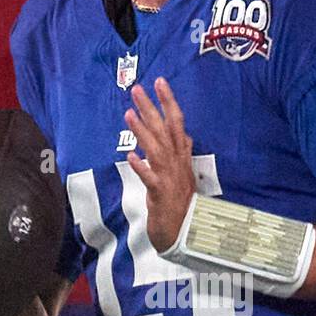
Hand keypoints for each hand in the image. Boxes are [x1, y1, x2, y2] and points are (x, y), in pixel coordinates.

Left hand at [125, 78, 197, 254]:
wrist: (185, 234)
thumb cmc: (181, 205)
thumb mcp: (184, 176)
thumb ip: (184, 155)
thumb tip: (187, 136)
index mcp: (182, 158)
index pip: (177, 123)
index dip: (169, 102)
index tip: (159, 81)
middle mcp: (177, 165)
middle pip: (165, 131)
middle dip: (151, 109)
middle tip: (137, 89)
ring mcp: (170, 179)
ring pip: (156, 150)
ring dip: (143, 132)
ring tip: (128, 113)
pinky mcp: (160, 196)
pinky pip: (150, 179)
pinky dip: (142, 167)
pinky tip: (131, 156)